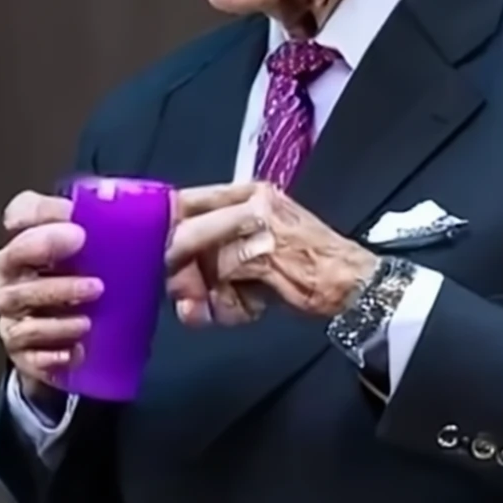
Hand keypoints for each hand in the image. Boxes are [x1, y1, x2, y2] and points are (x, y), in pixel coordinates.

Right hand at [0, 191, 103, 404]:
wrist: (67, 340)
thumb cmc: (82, 283)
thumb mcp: (94, 255)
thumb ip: (112, 233)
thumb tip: (161, 213)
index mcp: (29, 240)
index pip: (21, 213)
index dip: (41, 213)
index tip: (76, 224)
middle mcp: (11, 275)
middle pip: (11, 259)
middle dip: (45, 253)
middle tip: (86, 261)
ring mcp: (12, 314)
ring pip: (20, 309)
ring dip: (55, 317)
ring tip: (88, 321)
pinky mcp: (20, 352)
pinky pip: (28, 355)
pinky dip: (51, 355)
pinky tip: (75, 353)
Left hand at [167, 181, 377, 318]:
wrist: (355, 281)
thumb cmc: (309, 265)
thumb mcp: (263, 242)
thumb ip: (222, 245)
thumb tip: (172, 262)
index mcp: (251, 192)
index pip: (192, 199)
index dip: (167, 225)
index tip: (147, 249)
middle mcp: (254, 202)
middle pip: (191, 231)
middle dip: (181, 269)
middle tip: (181, 296)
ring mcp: (261, 226)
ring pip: (209, 263)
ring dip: (209, 297)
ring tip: (221, 309)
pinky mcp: (266, 255)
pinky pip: (229, 284)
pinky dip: (232, 307)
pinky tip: (248, 310)